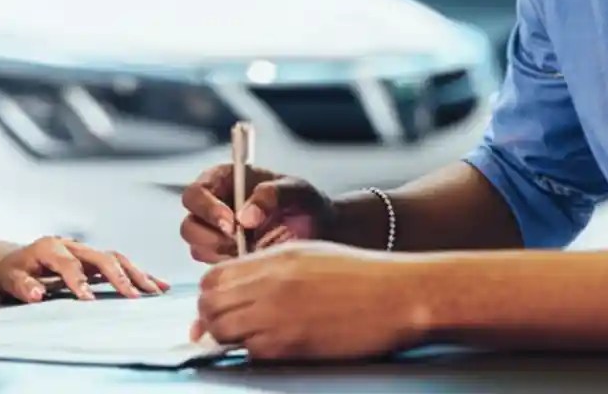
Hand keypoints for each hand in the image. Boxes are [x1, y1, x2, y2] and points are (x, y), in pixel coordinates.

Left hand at [0, 236, 170, 301]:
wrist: (11, 260)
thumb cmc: (11, 271)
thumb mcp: (8, 278)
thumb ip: (23, 286)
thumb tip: (37, 294)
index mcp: (50, 248)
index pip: (69, 264)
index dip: (78, 282)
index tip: (88, 301)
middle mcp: (72, 245)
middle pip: (101, 257)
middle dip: (120, 276)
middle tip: (135, 297)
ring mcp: (85, 251)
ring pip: (116, 258)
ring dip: (136, 274)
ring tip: (155, 291)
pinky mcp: (93, 259)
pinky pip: (119, 263)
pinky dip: (137, 274)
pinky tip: (157, 285)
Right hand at [180, 164, 337, 263]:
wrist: (319, 231)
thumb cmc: (304, 203)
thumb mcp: (295, 190)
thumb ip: (271, 194)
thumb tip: (245, 217)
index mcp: (223, 180)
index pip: (195, 193)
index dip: (206, 208)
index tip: (232, 223)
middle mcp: (212, 206)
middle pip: (189, 225)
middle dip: (213, 237)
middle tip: (242, 242)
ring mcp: (215, 234)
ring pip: (197, 247)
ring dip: (222, 253)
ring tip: (252, 248)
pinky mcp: (223, 256)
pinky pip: (212, 265)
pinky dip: (229, 266)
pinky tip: (252, 259)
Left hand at [192, 241, 426, 359]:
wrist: (397, 295)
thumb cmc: (359, 274)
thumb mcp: (307, 255)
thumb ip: (267, 268)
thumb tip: (234, 290)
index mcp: (272, 259)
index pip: (212, 277)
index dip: (210, 294)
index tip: (218, 305)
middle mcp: (268, 283)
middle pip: (210, 305)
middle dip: (211, 318)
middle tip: (228, 327)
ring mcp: (277, 314)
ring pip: (223, 331)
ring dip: (229, 338)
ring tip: (253, 337)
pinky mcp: (290, 344)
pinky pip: (252, 352)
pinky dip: (255, 352)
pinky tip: (276, 346)